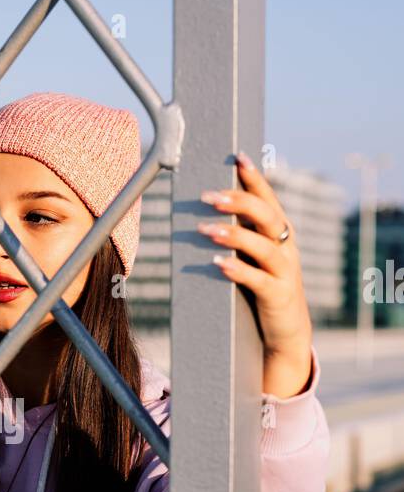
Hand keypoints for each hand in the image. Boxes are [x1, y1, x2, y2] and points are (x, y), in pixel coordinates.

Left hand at [197, 153, 313, 398]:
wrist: (285, 334)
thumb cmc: (263, 291)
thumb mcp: (254, 259)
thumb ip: (240, 236)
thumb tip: (205, 212)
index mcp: (280, 234)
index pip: (268, 199)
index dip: (255, 178)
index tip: (237, 157)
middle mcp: (286, 248)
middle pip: (268, 216)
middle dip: (239, 202)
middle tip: (207, 196)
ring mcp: (285, 272)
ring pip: (263, 246)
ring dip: (234, 235)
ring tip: (205, 229)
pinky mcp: (278, 296)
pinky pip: (259, 280)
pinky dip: (238, 270)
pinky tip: (218, 263)